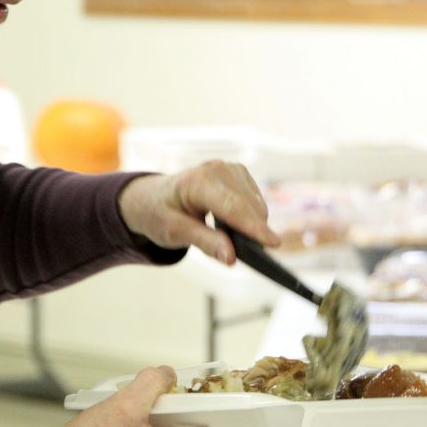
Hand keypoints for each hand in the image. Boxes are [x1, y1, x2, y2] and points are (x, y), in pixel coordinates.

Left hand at [117, 160, 281, 263]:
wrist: (152, 197)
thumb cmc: (160, 213)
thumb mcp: (174, 233)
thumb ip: (205, 243)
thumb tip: (231, 257)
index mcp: (198, 181)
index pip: (233, 208)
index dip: (254, 228)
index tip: (274, 244)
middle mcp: (217, 169)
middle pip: (249, 206)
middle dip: (253, 232)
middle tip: (241, 255)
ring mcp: (230, 169)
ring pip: (256, 204)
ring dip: (251, 224)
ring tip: (228, 237)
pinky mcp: (238, 173)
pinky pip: (255, 201)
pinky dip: (250, 216)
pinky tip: (233, 225)